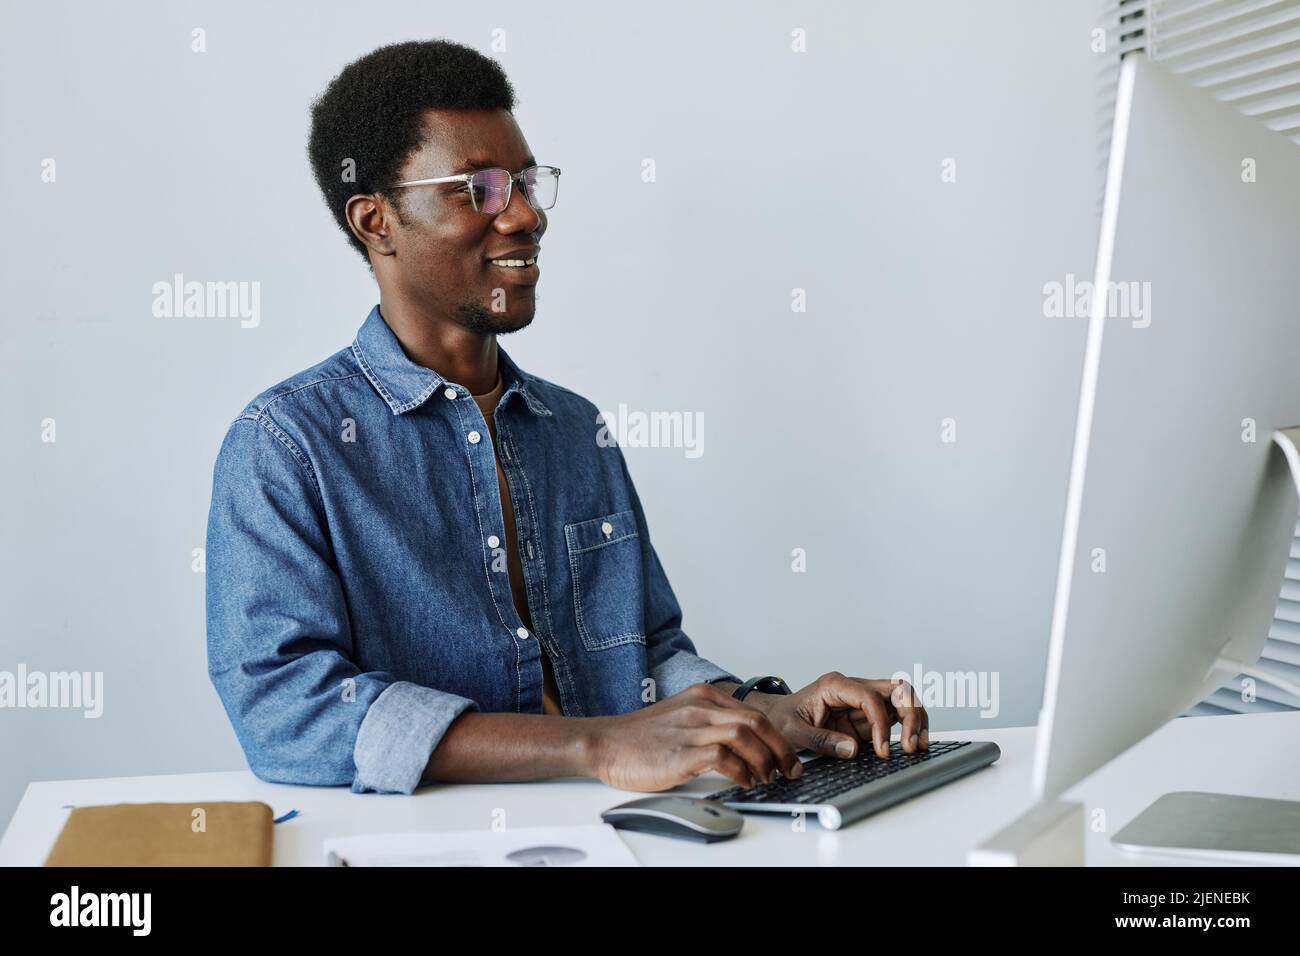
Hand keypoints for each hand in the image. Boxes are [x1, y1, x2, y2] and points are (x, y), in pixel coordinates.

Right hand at [587, 683, 802, 790]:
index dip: (777, 736)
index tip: (786, 756)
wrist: (606, 743)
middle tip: (788, 769)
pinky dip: (741, 771)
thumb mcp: (680, 717)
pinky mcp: (682, 751)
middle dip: (780, 749)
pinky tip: (744, 782)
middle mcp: (700, 707)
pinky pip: (724, 756)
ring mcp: (691, 728)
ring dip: (764, 760)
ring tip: (767, 778)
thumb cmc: (641, 737)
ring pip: (745, 735)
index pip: (754, 712)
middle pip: (757, 721)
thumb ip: (709, 722)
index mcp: (703, 696)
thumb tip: (744, 744)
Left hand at [748, 672, 928, 759]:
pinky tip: (913, 745)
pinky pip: (897, 716)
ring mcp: (864, 701)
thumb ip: (821, 740)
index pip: (870, 697)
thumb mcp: (793, 732)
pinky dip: (909, 727)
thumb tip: (853, 749)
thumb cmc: (782, 719)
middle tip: (909, 745)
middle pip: (896, 690)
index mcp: (835, 685)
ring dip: (916, 720)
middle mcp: (854, 688)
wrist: (776, 718)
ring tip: (918, 746)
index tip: (882, 749)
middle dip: (910, 714)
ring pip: (903, 700)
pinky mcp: (868, 717)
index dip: (881, 723)